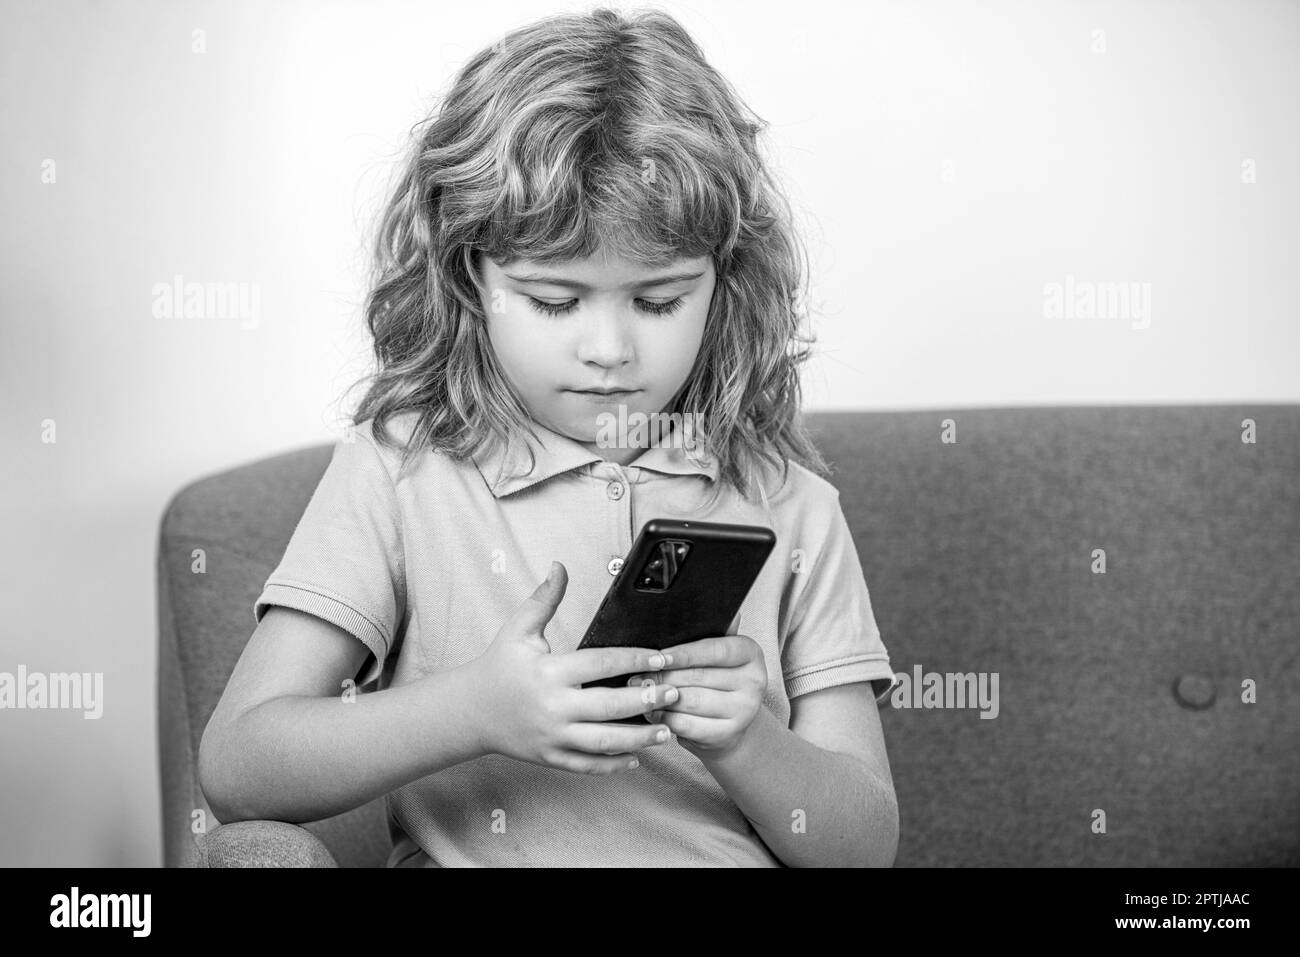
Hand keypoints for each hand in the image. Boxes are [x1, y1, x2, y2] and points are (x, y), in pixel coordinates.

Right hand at [466, 561, 679, 775]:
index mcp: (550, 672)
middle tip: (675, 692)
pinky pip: (587, 765)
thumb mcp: (518, 629)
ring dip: (640, 738)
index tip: (663, 657)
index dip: (636, 659)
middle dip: (647, 699)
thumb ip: (543, 599)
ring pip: (604, 741)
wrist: (469, 711)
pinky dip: (613, 764)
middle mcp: (553, 706)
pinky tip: (636, 757)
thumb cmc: (497, 667)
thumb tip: (560, 566)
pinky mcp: (550, 757)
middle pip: (610, 706)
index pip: (602, 663)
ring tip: (667, 729)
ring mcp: (553, 736)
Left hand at [624, 634, 767, 761]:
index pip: (715, 649)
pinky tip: (653, 712)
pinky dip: (665, 719)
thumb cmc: (717, 683)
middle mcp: (754, 681)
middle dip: (663, 676)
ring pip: (690, 701)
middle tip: (636, 676)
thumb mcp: (717, 656)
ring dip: (660, 697)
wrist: (731, 725)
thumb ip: (706, 634)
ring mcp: (744, 711)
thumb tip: (694, 604)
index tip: (659, 656)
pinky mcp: (727, 735)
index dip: (684, 653)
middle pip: (698, 676)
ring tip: (640, 693)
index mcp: (751, 653)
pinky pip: (687, 724)